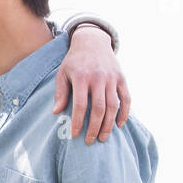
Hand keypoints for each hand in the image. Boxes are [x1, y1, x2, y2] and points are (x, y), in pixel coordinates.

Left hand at [52, 26, 130, 143]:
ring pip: (113, 106)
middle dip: (94, 127)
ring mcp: (112, 78)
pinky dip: (124, 113)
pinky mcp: (122, 78)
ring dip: (108, 124)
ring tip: (103, 137)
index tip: (75, 134)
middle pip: (98, 108)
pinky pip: (126, 98)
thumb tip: (56, 112)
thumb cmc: (74, 61)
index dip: (77, 121)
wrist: (92, 41)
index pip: (80, 104)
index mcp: (81, 77)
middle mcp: (98, 78)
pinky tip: (119, 125)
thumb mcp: (63, 73)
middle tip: (90, 140)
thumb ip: (61, 93)